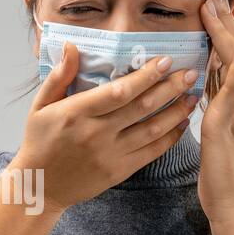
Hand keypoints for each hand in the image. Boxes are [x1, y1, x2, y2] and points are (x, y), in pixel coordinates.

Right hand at [14, 42, 199, 213]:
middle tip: (190, 73)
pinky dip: (170, 137)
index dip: (145, 76)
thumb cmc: (39, 142)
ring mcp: (110, 155)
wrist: (40, 187)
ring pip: (152, 129)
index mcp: (76, 113)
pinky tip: (183, 123)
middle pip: (141, 107)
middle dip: (170, 88)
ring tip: (194, 96)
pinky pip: (151, 152)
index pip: (118, 91)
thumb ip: (59, 76)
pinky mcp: (119, 171)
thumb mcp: (40, 106)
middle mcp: (96, 134)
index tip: (165, 61)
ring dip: (177, 111)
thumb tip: (72, 47)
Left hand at [197, 0, 233, 224]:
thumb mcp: (213, 132)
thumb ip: (210, 107)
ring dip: (228, 29)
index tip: (214, 2)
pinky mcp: (230, 121)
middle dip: (226, 18)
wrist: (232, 203)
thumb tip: (200, 87)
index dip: (223, 28)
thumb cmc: (219, 173)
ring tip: (218, 1)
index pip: (230, 55)